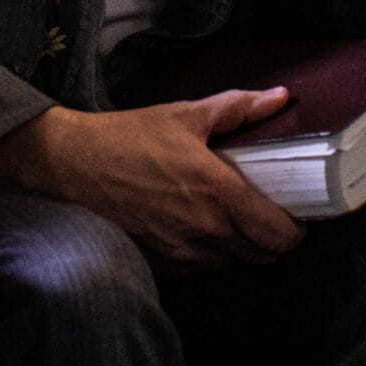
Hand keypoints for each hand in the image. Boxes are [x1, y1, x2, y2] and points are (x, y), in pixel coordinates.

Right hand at [0, 92, 304, 268]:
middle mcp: (204, 229)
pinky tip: (199, 227)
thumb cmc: (127, 137)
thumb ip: (238, 108)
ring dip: (239, 247)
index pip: (278, 235)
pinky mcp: (160, 262)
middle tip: (266, 215)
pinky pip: (200, 268)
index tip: (293, 214)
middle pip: (262, 256)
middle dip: (271, 239)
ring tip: (231, 219)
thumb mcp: (185, 115)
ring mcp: (181, 251)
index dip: (294, 230)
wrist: (70, 166)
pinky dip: (208, 254)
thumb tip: (280, 97)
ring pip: (231, 264)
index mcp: (218, 192)